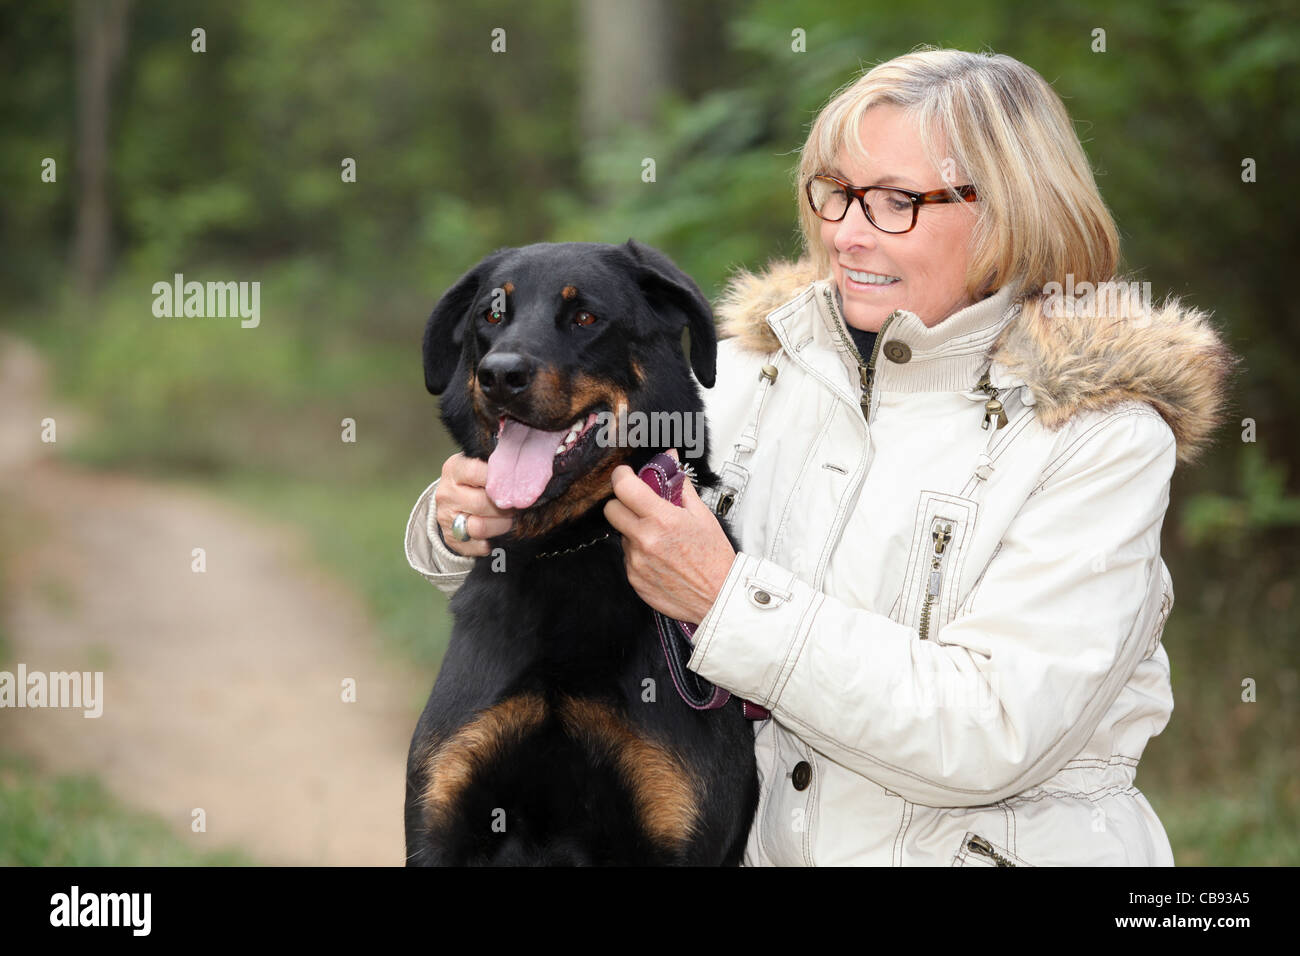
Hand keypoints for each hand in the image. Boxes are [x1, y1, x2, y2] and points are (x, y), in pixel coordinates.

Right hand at [434, 452, 517, 556]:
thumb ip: (497, 466)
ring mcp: (446, 518)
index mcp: (454, 469)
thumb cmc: (475, 480)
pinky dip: (492, 542)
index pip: (477, 472)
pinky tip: (496, 532)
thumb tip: (523, 470)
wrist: (454, 502)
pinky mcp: (452, 539)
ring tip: (507, 519)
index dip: (500, 480)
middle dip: (505, 507)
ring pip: (480, 527)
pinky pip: (479, 546)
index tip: (514, 483)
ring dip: (501, 526)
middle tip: (515, 506)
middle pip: (482, 503)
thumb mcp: (482, 464)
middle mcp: (446, 493)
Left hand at [603, 450, 736, 624]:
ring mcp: (636, 561)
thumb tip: (670, 460)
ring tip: (659, 539)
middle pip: (611, 509)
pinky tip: (659, 558)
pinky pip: (627, 557)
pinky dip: (638, 553)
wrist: (718, 597)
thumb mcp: (702, 515)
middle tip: (640, 507)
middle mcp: (645, 540)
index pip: (624, 487)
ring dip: (633, 530)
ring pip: (620, 534)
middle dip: (623, 503)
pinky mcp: (633, 579)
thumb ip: (680, 485)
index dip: (621, 476)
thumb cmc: (714, 558)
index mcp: (662, 519)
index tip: (624, 475)